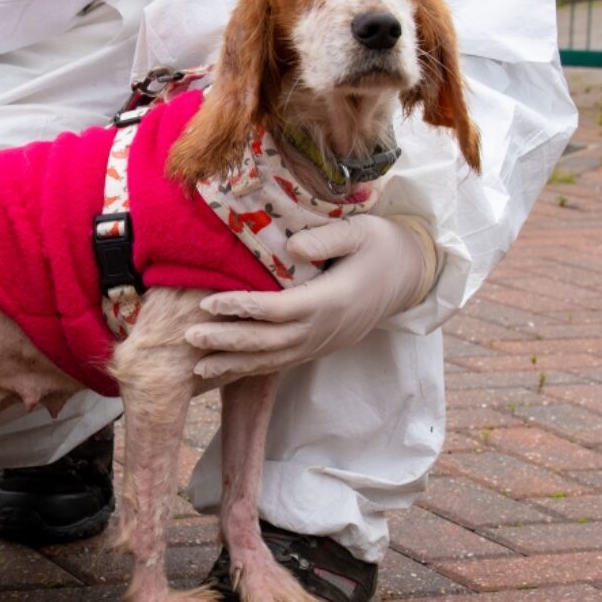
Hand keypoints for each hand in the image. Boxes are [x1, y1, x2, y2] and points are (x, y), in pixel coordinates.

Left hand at [187, 215, 434, 378]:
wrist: (412, 276)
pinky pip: (280, 364)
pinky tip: (224, 370)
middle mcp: (324, 329)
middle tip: (188, 336)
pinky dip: (250, 369)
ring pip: (272, 361)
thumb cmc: (382, 246)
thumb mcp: (361, 230)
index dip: (242, 307)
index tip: (208, 303)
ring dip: (233, 364)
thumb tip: (293, 247)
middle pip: (268, 342)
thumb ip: (328, 238)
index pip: (279, 309)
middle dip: (226, 341)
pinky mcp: (318, 348)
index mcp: (331, 300)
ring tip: (196, 367)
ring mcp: (321, 343)